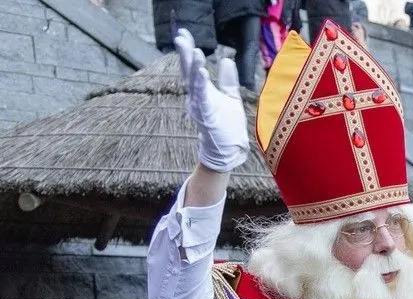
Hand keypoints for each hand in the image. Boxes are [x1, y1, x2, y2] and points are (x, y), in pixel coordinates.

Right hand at [174, 29, 249, 172]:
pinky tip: (201, 72)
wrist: (228, 151)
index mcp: (202, 91)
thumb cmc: (227, 125)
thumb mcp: (231, 97)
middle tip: (180, 36)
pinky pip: (202, 98)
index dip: (189, 51)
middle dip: (185, 54)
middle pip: (188, 72)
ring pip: (194, 84)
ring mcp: (200, 107)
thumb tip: (225, 59)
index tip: (184, 33)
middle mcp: (197, 97)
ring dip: (193, 67)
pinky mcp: (207, 116)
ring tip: (194, 50)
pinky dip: (200, 85)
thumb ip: (227, 80)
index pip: (193, 67)